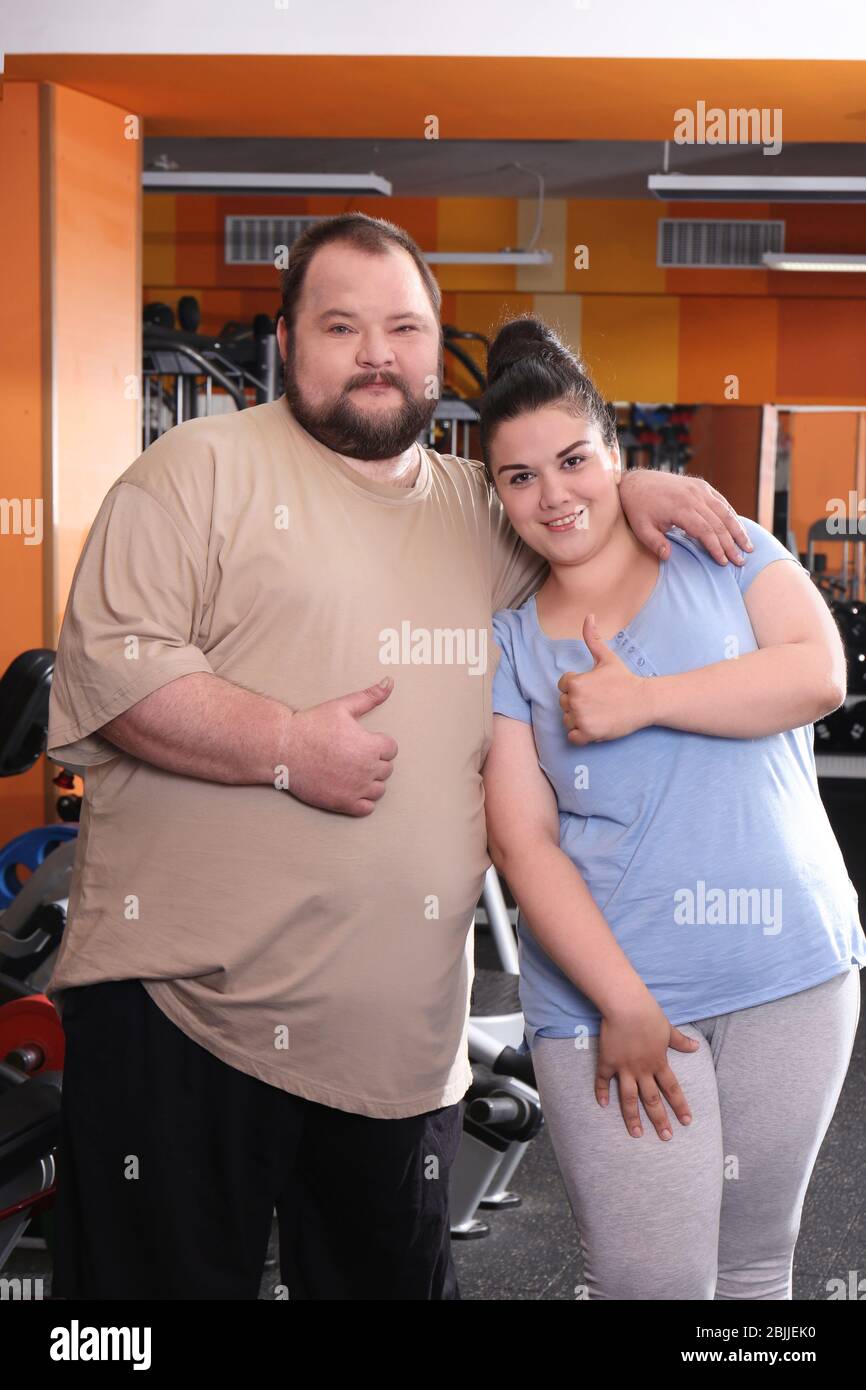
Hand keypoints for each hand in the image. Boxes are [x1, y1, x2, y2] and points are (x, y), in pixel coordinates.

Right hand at [282, 678, 397, 815]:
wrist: (283, 748)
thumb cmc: (311, 726)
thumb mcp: (342, 706)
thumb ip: (370, 696)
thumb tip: (390, 681)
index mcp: (370, 746)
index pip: (392, 749)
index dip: (378, 743)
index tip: (362, 741)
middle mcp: (367, 769)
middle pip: (386, 769)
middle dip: (374, 761)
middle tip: (352, 754)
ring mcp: (356, 788)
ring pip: (379, 790)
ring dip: (370, 782)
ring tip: (352, 771)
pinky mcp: (343, 803)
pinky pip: (367, 808)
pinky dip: (362, 801)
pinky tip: (350, 789)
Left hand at [558, 615, 651, 743]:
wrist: (644, 701)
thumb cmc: (624, 679)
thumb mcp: (607, 658)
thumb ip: (593, 638)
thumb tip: (589, 616)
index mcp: (575, 682)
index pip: (563, 686)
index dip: (578, 687)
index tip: (594, 688)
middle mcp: (574, 701)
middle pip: (564, 704)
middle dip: (578, 703)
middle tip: (598, 701)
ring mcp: (581, 718)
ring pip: (568, 720)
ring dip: (579, 719)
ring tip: (598, 712)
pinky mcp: (588, 734)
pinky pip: (573, 737)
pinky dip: (582, 735)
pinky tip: (596, 725)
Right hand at [596, 992, 698, 1140]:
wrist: (626, 1005)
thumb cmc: (649, 1014)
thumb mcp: (668, 1029)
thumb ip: (680, 1041)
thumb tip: (696, 1046)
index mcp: (659, 1062)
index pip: (673, 1090)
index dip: (680, 1106)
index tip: (686, 1122)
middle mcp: (643, 1069)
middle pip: (652, 1100)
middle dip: (660, 1120)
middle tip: (665, 1138)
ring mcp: (624, 1067)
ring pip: (629, 1098)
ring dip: (633, 1117)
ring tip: (636, 1134)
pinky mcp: (608, 1061)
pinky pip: (604, 1080)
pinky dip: (602, 1093)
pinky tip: (602, 1105)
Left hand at [619, 468, 752, 565]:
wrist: (636, 482)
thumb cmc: (638, 508)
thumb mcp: (640, 528)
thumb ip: (654, 543)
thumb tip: (668, 557)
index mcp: (680, 507)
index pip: (705, 530)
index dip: (716, 547)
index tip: (723, 562)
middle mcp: (693, 496)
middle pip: (719, 523)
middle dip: (731, 544)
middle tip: (741, 561)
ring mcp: (699, 489)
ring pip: (725, 511)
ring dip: (738, 530)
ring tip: (748, 547)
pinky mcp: (701, 486)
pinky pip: (721, 501)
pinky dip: (732, 515)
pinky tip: (739, 529)